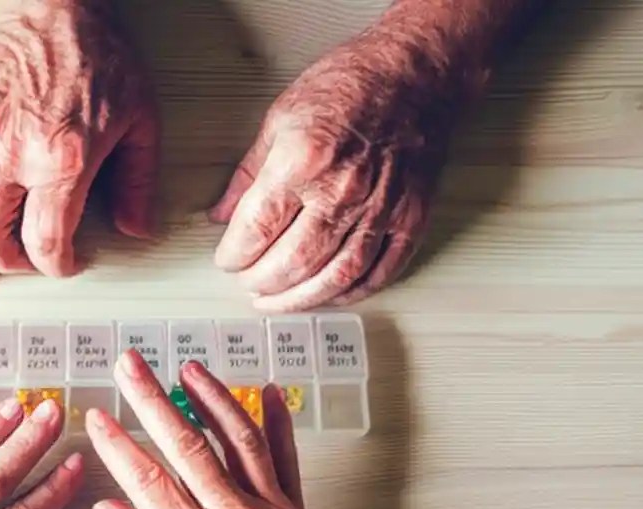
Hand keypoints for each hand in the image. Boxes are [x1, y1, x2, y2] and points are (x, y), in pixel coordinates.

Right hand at [0, 0, 158, 284]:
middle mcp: (15, 153)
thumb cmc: (96, 52)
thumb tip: (137, 226)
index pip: (46, 240)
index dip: (54, 265)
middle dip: (2, 261)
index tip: (61, 264)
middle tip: (17, 262)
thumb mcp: (140, 120)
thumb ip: (138, 181)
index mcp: (63, 160)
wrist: (56, 4)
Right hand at [86, 352, 362, 508]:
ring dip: (212, 397)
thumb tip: (107, 508)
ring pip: (239, 439)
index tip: (100, 415)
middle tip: (131, 364)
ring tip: (188, 367)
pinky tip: (265, 389)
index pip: (146, 480)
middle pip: (187, 445)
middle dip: (153, 398)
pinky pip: (285, 457)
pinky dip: (276, 420)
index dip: (118, 443)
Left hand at [210, 25, 464, 309]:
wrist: (417, 73)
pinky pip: (381, 271)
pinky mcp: (410, 217)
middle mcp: (343, 191)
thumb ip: (249, 174)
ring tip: (278, 301)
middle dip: (262, 282)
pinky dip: (351, 292)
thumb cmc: (351, 85)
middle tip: (248, 283)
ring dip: (300, 299)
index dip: (234, 254)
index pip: (256, 229)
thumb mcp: (280, 118)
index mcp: (303, 162)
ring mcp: (381, 208)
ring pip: (335, 277)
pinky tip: (329, 294)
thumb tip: (224, 214)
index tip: (227, 259)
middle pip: (293, 262)